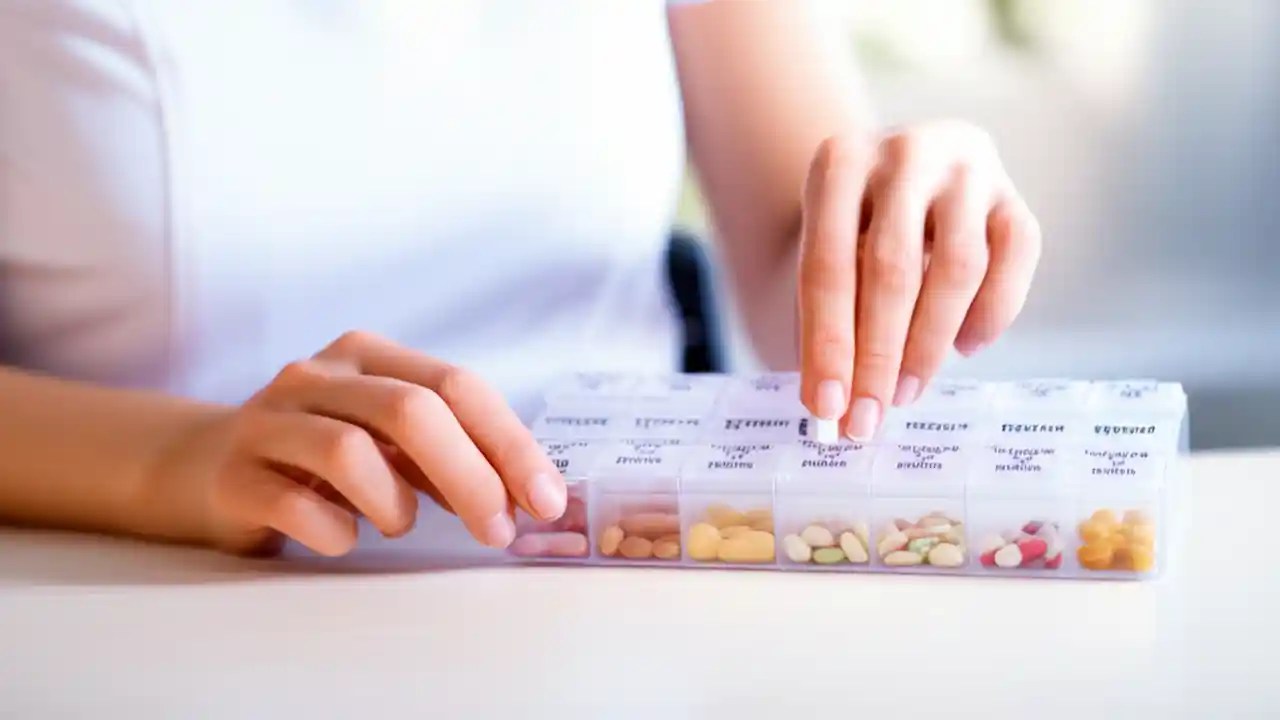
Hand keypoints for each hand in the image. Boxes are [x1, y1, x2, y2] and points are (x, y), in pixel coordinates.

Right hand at [174, 331, 564, 555]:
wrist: (203, 466)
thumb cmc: (322, 455)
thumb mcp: (391, 440)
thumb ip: (451, 454)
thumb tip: (527, 495)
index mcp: (368, 356)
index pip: (456, 386)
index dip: (509, 444)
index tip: (547, 501)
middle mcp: (317, 375)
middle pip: (410, 412)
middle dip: (470, 477)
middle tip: (497, 531)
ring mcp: (268, 420)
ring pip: (351, 452)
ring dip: (395, 504)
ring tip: (397, 524)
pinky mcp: (233, 475)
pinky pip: (295, 505)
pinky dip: (336, 532)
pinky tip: (342, 537)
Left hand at [798, 121, 1041, 439]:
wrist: (898, 167)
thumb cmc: (852, 226)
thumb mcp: (823, 252)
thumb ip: (824, 319)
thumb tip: (829, 406)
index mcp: (839, 161)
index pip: (828, 266)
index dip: (828, 343)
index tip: (827, 406)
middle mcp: (905, 153)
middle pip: (891, 270)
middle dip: (877, 355)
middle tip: (867, 418)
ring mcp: (966, 168)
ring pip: (957, 268)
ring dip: (929, 344)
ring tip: (904, 392)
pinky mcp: (1012, 192)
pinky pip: (1016, 257)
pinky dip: (992, 312)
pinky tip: (964, 349)